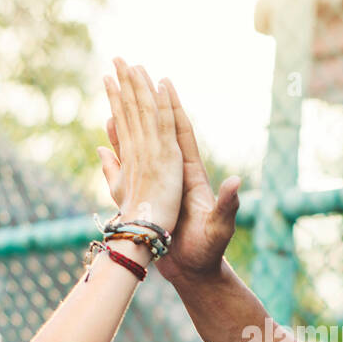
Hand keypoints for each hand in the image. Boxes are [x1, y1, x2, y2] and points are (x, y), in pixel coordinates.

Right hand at [98, 76, 240, 284]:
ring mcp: (161, 181)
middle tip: (134, 70)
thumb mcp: (220, 227)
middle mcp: (175, 172)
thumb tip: (236, 183)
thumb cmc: (209, 251)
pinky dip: (117, 148)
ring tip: (115, 91)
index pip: (180, 133)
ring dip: (128, 117)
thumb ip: (228, 205)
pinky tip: (106, 134)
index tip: (163, 82)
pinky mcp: (148, 193)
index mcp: (191, 174)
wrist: (195, 271)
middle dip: (146, 99)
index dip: (173, 108)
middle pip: (158, 127)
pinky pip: (128, 164)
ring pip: (140, 141)